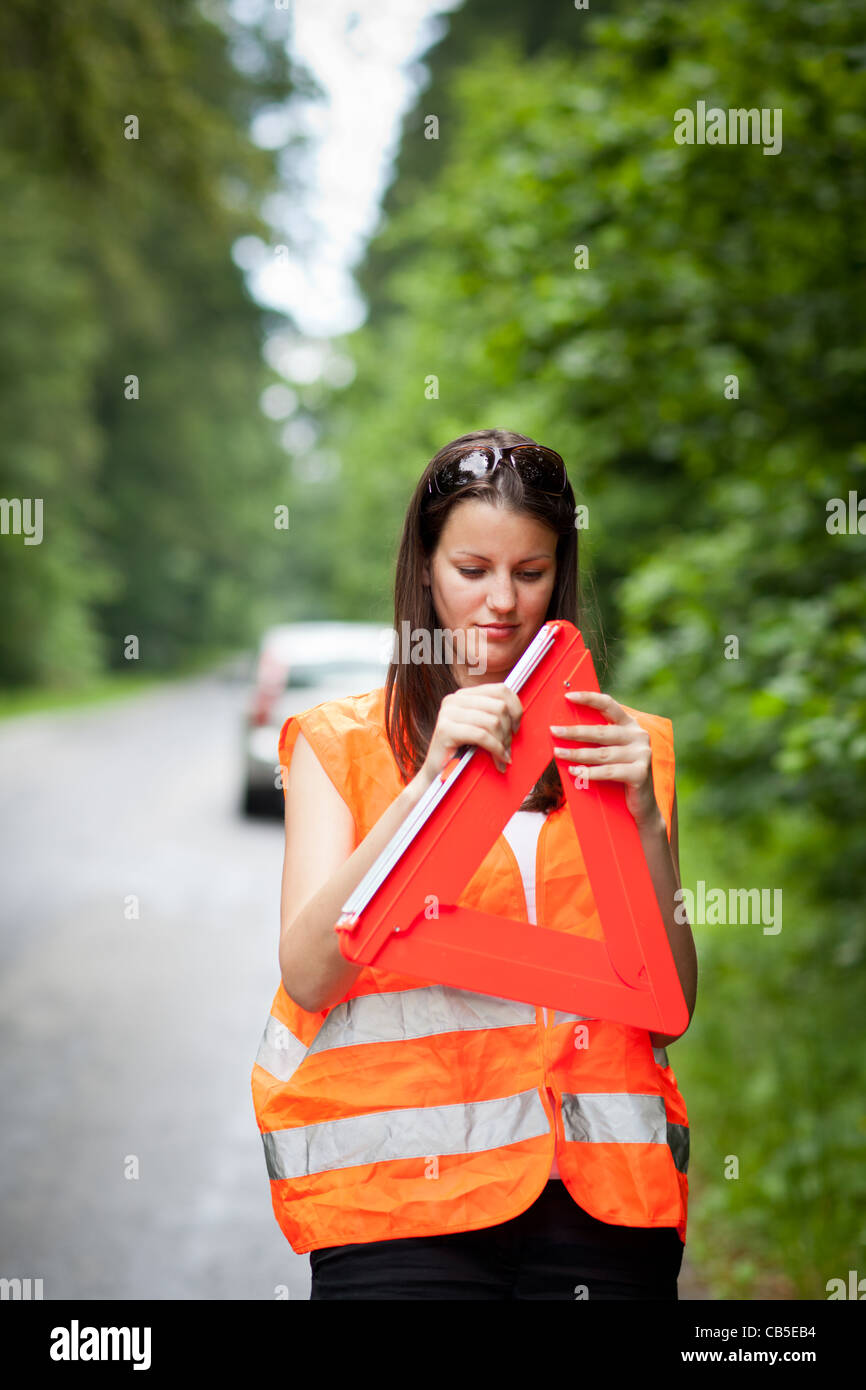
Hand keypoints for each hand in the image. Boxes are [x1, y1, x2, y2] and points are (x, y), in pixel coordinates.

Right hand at [418, 682, 522, 786]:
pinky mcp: (445, 730)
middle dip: (508, 730)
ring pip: (492, 721)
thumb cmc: (463, 754)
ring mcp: (448, 713)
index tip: (516, 728)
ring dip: (503, 742)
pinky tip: (499, 760)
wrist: (437, 777)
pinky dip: (495, 749)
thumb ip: (494, 716)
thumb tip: (519, 712)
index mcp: (464, 695)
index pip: (500, 690)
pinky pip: (481, 735)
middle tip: (508, 748)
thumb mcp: (481, 729)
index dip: (515, 709)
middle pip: (499, 706)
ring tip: (503, 757)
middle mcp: (454, 700)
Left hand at [550, 690, 660, 828]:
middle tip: (554, 731)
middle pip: (601, 731)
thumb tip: (564, 729)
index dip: (589, 698)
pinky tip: (574, 770)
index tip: (567, 696)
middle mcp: (639, 736)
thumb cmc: (620, 773)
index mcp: (630, 724)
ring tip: (558, 753)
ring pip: (602, 753)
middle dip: (574, 731)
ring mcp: (642, 754)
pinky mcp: (640, 773)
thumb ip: (598, 738)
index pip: (609, 705)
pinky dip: (589, 772)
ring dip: (576, 753)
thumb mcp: (611, 751)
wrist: (642, 804)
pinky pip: (609, 772)